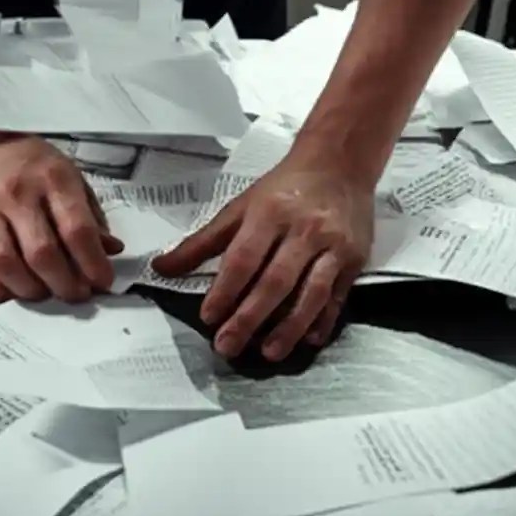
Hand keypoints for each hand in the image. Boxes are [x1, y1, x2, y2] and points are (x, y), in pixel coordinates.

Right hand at [0, 133, 122, 301]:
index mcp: (52, 179)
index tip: (102, 282)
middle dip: (64, 284)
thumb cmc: (34, 166)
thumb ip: (91, 217)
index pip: (76, 230)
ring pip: (6, 264)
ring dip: (31, 290)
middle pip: (42, 253)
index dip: (92, 263)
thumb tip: (111, 251)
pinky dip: (1, 288)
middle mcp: (17, 194)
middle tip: (75, 294)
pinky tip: (16, 287)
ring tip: (45, 293)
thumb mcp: (71, 179)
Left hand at [151, 151, 373, 360]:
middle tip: (228, 346)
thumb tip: (161, 268)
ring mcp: (332, 246)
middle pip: (275, 281)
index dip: (225, 289)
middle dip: (250, 317)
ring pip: (310, 293)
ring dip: (289, 327)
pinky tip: (310, 340)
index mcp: (269, 214)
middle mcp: (303, 230)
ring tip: (268, 352)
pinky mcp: (354, 259)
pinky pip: (338, 295)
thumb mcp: (240, 207)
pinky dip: (324, 320)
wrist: (339, 163)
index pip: (244, 258)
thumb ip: (202, 242)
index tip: (208, 317)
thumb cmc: (283, 188)